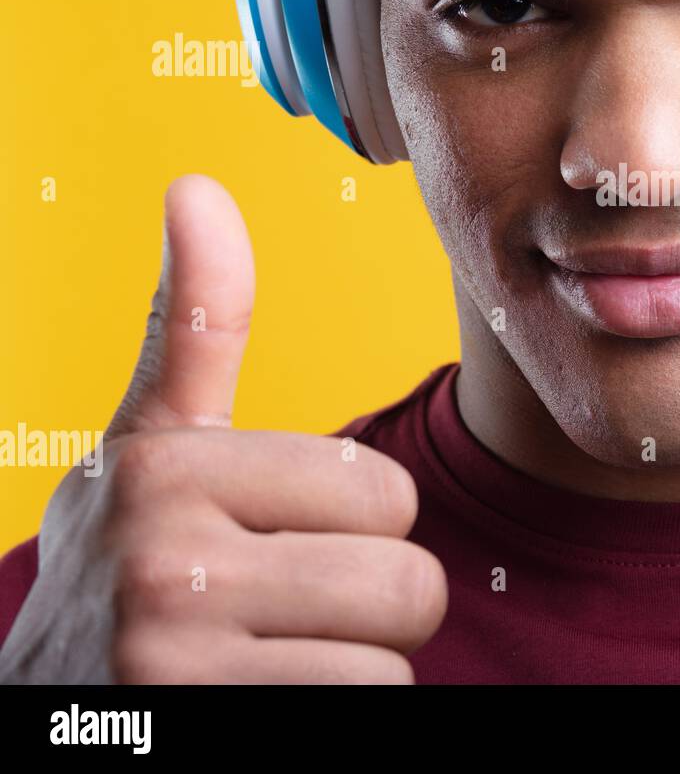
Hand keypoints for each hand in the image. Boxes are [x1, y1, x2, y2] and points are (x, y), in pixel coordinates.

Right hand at [0, 175, 446, 682]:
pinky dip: (336, 717)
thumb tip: (196, 184)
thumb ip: (194, 328)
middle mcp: (163, 565)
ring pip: (391, 664)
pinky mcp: (204, 738)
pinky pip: (367, 717)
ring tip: (272, 660)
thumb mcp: (149, 448)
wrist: (50, 711)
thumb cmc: (124, 563)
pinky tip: (266, 705)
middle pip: (406, 581)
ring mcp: (176, 668)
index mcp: (167, 470)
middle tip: (289, 611)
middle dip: (370, 604)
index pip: (387, 494)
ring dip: (354, 668)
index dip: (357, 525)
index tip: (280, 536)